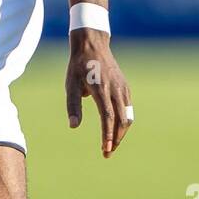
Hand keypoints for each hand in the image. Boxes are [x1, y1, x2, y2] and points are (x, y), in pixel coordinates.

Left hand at [65, 29, 132, 158]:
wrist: (93, 45)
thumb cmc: (78, 66)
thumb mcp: (70, 84)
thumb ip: (72, 106)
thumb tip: (73, 126)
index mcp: (101, 88)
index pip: (108, 117)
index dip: (107, 135)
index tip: (105, 149)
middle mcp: (115, 89)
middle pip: (122, 120)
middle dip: (115, 139)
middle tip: (107, 153)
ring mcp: (123, 88)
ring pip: (128, 116)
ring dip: (121, 133)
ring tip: (111, 145)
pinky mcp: (125, 87)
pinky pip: (128, 109)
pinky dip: (124, 122)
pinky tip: (116, 130)